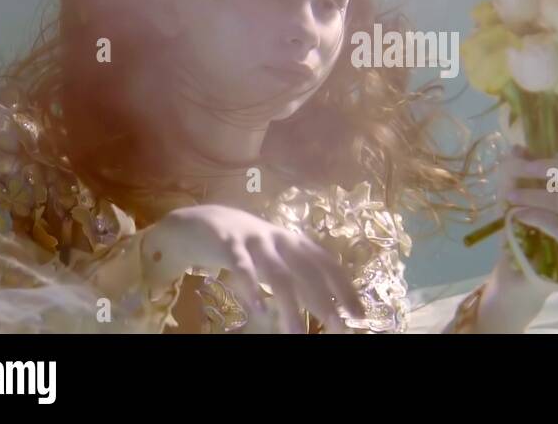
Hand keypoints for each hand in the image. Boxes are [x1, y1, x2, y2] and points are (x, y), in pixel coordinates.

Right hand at [142, 204, 365, 332]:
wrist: (198, 223)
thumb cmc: (244, 246)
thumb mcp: (274, 258)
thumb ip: (297, 278)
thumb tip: (326, 307)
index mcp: (295, 242)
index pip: (328, 264)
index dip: (345, 287)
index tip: (359, 314)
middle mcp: (280, 239)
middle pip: (308, 270)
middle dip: (325, 299)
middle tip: (338, 326)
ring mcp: (254, 240)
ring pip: (278, 274)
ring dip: (290, 305)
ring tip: (297, 332)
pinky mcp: (228, 243)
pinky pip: (242, 267)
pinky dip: (252, 288)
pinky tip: (259, 309)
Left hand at [497, 146, 557, 279]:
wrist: (520, 270)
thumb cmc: (528, 226)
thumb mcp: (522, 189)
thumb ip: (522, 168)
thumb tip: (517, 149)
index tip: (548, 159)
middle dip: (550, 168)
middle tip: (521, 169)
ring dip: (535, 193)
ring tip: (511, 195)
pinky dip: (536, 215)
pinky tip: (518, 215)